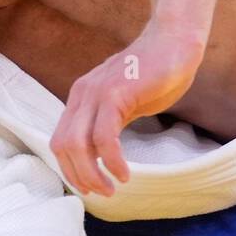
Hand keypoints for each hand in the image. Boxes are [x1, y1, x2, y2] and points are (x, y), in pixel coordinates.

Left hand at [50, 21, 205, 195]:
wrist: (175, 42)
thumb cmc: (155, 74)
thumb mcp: (124, 103)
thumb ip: (108, 123)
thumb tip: (102, 153)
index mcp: (80, 98)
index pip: (60, 141)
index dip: (70, 168)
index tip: (88, 186)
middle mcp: (81, 95)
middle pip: (63, 146)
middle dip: (78, 176)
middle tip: (100, 193)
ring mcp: (96, 93)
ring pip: (78, 144)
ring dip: (91, 173)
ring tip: (111, 188)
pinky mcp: (115, 94)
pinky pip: (104, 137)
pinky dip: (111, 160)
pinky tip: (124, 173)